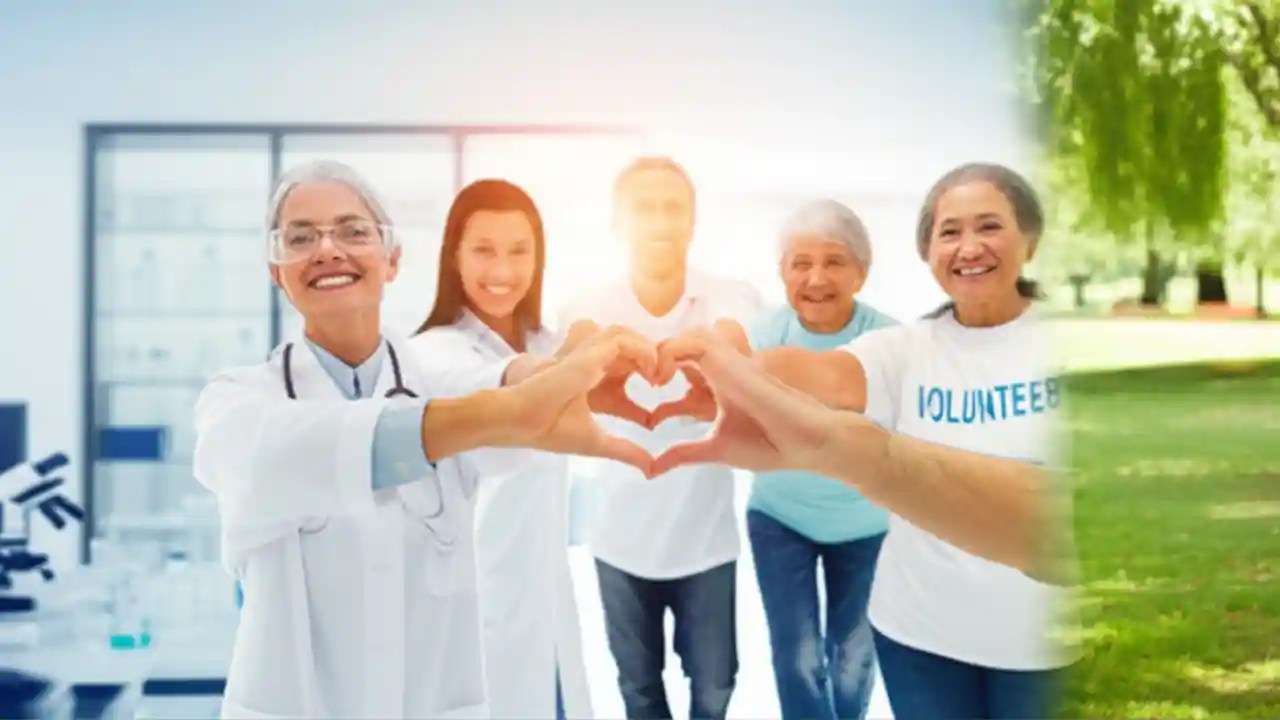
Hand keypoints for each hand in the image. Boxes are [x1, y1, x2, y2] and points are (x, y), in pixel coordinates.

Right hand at [504, 325, 657, 471]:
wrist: (522, 421)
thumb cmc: (550, 428)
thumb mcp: (597, 441)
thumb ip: (625, 451)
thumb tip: (650, 469)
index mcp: (595, 376)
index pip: (630, 364)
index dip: (649, 375)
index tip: (659, 400)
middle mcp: (595, 360)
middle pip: (634, 345)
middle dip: (655, 359)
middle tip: (665, 382)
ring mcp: (591, 353)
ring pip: (630, 335)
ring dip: (649, 352)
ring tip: (658, 378)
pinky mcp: (589, 352)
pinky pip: (624, 340)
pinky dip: (643, 352)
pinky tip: (651, 376)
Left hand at [648, 325, 879, 477]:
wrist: (806, 442)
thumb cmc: (770, 444)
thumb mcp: (715, 449)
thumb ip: (683, 453)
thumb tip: (651, 470)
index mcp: (714, 380)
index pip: (674, 362)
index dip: (650, 370)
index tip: (632, 394)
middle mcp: (718, 365)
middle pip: (672, 344)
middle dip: (645, 358)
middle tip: (626, 381)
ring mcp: (725, 360)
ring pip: (680, 336)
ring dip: (656, 353)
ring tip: (646, 381)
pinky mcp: (730, 360)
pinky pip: (690, 342)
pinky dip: (668, 354)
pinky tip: (659, 381)